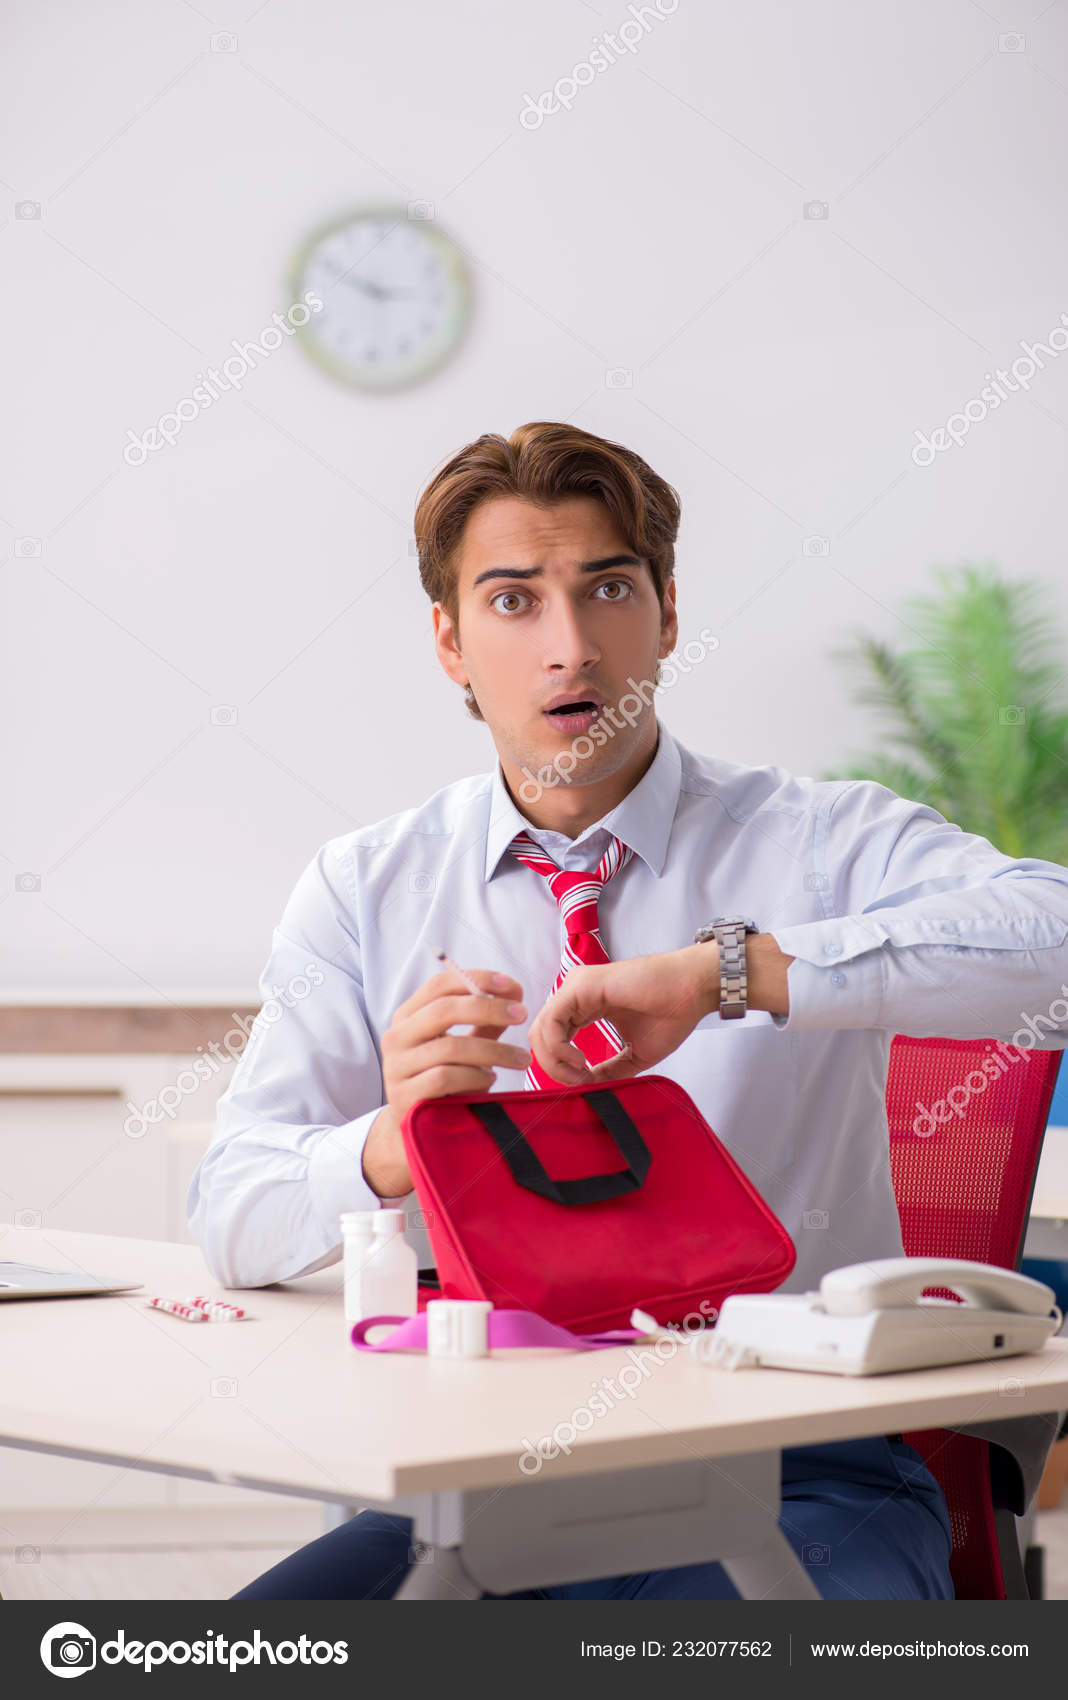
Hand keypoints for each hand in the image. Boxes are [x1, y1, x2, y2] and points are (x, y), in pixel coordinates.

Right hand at [361, 968, 529, 1195]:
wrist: (414, 1130)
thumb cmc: (445, 1080)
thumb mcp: (464, 1046)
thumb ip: (483, 1021)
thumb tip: (514, 992)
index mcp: (407, 1017)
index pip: (439, 985)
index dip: (477, 980)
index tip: (512, 985)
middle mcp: (395, 1037)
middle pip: (443, 1010)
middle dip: (489, 1008)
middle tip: (523, 1014)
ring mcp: (396, 1068)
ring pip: (450, 1048)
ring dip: (494, 1051)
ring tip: (520, 1059)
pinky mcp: (404, 1097)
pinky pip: (445, 1079)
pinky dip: (475, 1077)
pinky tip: (490, 1080)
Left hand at [526, 944, 718, 1086]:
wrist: (693, 990)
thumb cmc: (672, 1014)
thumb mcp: (634, 1054)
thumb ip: (609, 1070)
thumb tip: (588, 1088)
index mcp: (584, 1005)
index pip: (552, 1037)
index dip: (561, 1067)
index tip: (585, 1083)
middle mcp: (575, 993)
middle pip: (540, 1034)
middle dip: (553, 1066)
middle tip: (578, 1082)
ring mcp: (576, 987)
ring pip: (541, 1029)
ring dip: (555, 1060)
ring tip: (581, 1072)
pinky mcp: (581, 986)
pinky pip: (551, 1021)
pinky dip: (559, 1048)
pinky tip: (580, 1060)